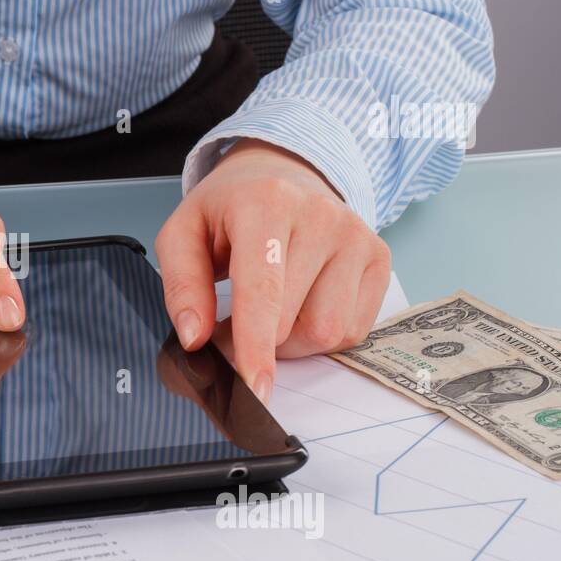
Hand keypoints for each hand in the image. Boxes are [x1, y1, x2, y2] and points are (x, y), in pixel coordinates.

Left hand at [154, 139, 391, 403]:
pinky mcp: (379, 258)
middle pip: (295, 322)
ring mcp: (357, 237)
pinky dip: (320, 335)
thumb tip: (195, 338)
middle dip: (258, 342)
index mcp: (267, 204)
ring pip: (328, 332)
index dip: (255, 344)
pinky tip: (302, 303)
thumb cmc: (228, 210)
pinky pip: (352, 330)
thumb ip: (181, 286)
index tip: (254, 387)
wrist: (281, 173)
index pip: (264, 289)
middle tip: (231, 326)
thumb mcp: (183, 234)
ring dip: (291, 342)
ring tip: (271, 309)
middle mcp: (322, 216)